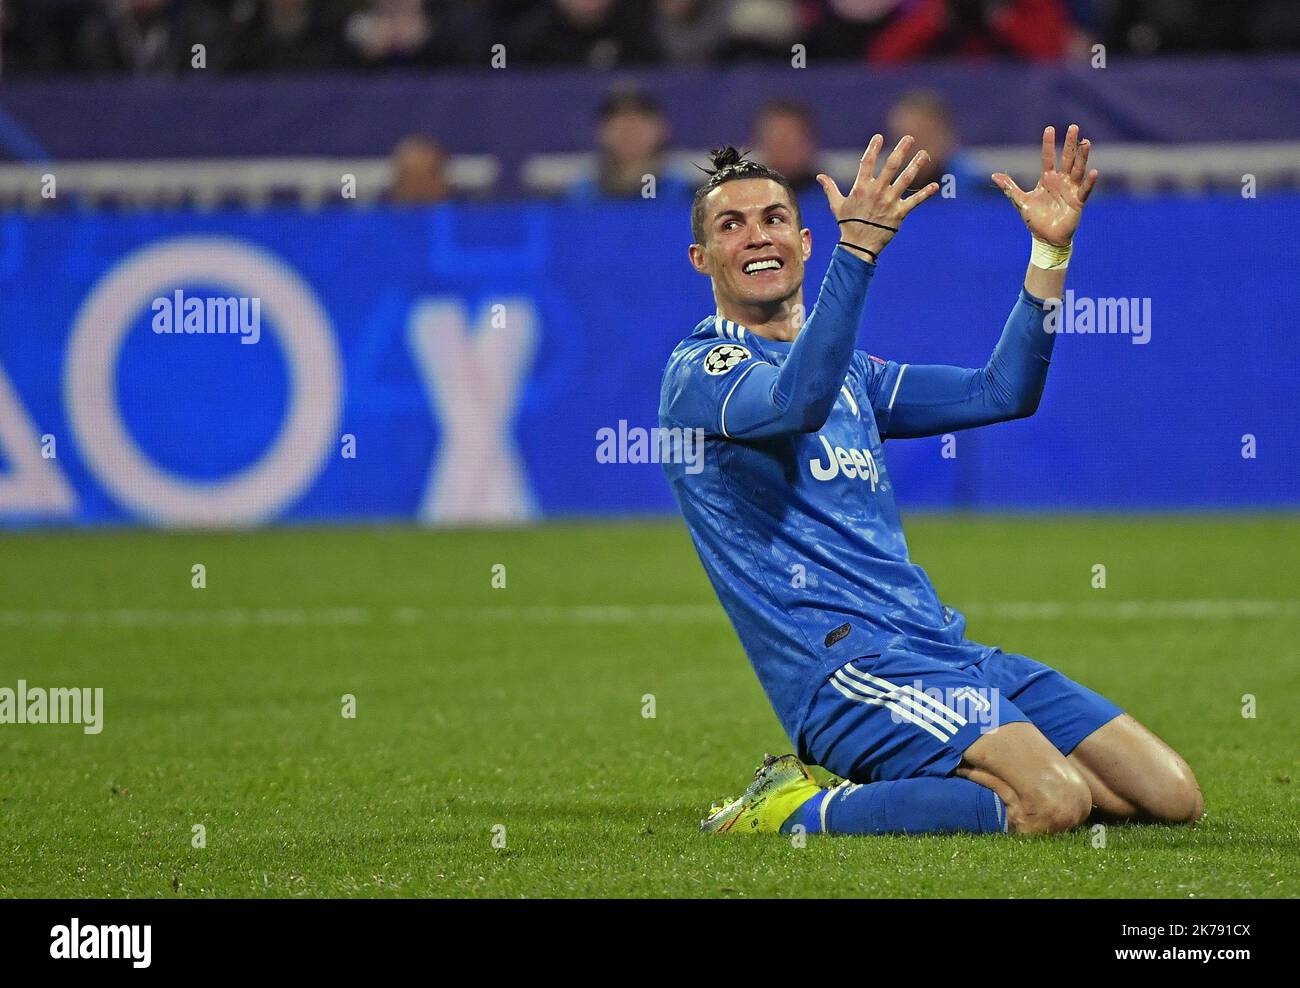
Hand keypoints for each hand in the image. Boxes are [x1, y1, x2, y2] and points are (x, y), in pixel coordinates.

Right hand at [817, 134, 939, 258]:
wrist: (858, 245)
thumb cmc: (847, 224)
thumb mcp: (836, 205)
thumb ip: (830, 188)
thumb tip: (819, 176)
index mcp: (861, 187)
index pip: (867, 162)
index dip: (873, 148)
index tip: (879, 136)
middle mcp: (877, 191)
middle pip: (891, 165)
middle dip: (901, 150)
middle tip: (909, 138)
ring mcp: (889, 201)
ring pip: (906, 179)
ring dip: (916, 165)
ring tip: (924, 154)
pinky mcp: (899, 213)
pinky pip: (915, 201)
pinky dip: (925, 193)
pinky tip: (936, 186)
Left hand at [993, 124, 1097, 246]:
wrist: (1046, 238)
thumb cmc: (1035, 219)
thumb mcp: (1021, 201)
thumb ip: (1010, 187)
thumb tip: (994, 175)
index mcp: (1047, 179)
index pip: (1048, 158)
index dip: (1048, 144)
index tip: (1048, 128)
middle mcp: (1060, 181)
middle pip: (1066, 158)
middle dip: (1069, 143)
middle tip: (1073, 127)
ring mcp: (1070, 190)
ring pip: (1077, 169)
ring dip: (1082, 156)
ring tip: (1086, 142)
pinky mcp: (1078, 201)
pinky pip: (1084, 190)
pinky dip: (1089, 182)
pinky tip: (1093, 172)